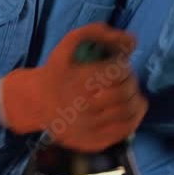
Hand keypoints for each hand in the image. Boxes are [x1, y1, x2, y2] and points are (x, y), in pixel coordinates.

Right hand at [0, 22, 147, 151]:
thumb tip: (132, 39)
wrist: (37, 103)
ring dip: (136, 98)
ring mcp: (89, 126)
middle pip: (124, 92)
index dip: (124, 66)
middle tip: (127, 78)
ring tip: (132, 92)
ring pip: (127, 112)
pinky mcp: (93, 141)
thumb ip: (95, 33)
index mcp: (78, 80)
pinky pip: (124, 131)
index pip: (117, 72)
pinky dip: (135, 117)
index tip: (119, 65)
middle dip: (131, 81)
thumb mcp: (67, 45)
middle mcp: (83, 105)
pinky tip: (133, 108)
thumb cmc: (56, 72)